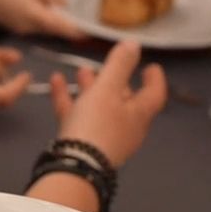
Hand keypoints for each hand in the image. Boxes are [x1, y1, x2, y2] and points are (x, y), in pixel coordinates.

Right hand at [0, 0, 86, 40]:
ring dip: (54, 20)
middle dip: (69, 25)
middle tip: (84, 18)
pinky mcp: (14, 26)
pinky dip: (41, 17)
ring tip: (63, 8)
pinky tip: (39, 4)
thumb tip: (63, 5)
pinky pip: (34, 23)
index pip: (65, 29)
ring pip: (45, 26)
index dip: (81, 32)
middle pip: (56, 29)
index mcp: (36, 16)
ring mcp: (21, 29)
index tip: (94, 32)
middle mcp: (30, 27)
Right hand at [48, 39, 165, 167]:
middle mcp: (125, 128)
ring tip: (80, 72)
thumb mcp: (108, 88)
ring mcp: (103, 138)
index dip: (154, 79)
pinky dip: (68, 98)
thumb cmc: (96, 125)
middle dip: (115, 81)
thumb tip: (134, 44)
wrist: (74, 167)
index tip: (152, 67)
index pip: (154, 94)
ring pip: (98, 108)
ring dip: (90, 88)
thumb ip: (120, 65)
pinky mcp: (82, 145)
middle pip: (124, 101)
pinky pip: (77, 116)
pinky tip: (56, 81)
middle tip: (109, 66)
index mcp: (138, 114)